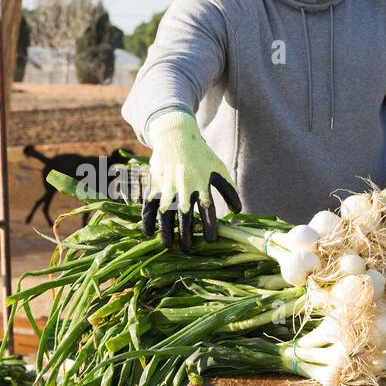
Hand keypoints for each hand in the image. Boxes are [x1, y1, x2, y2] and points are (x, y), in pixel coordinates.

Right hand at [142, 109, 241, 250]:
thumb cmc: (200, 155)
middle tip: (188, 250)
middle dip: (186, 234)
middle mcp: (184, 186)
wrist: (175, 135)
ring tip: (167, 246)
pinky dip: (147, 219)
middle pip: (185, 215)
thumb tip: (239, 211)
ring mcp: (167, 186)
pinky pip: (149, 204)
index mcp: (201, 183)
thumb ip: (228, 190)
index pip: (208, 209)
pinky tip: (148, 233)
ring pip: (165, 213)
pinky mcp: (154, 184)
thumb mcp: (218, 169)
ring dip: (165, 230)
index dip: (209, 226)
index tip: (211, 240)